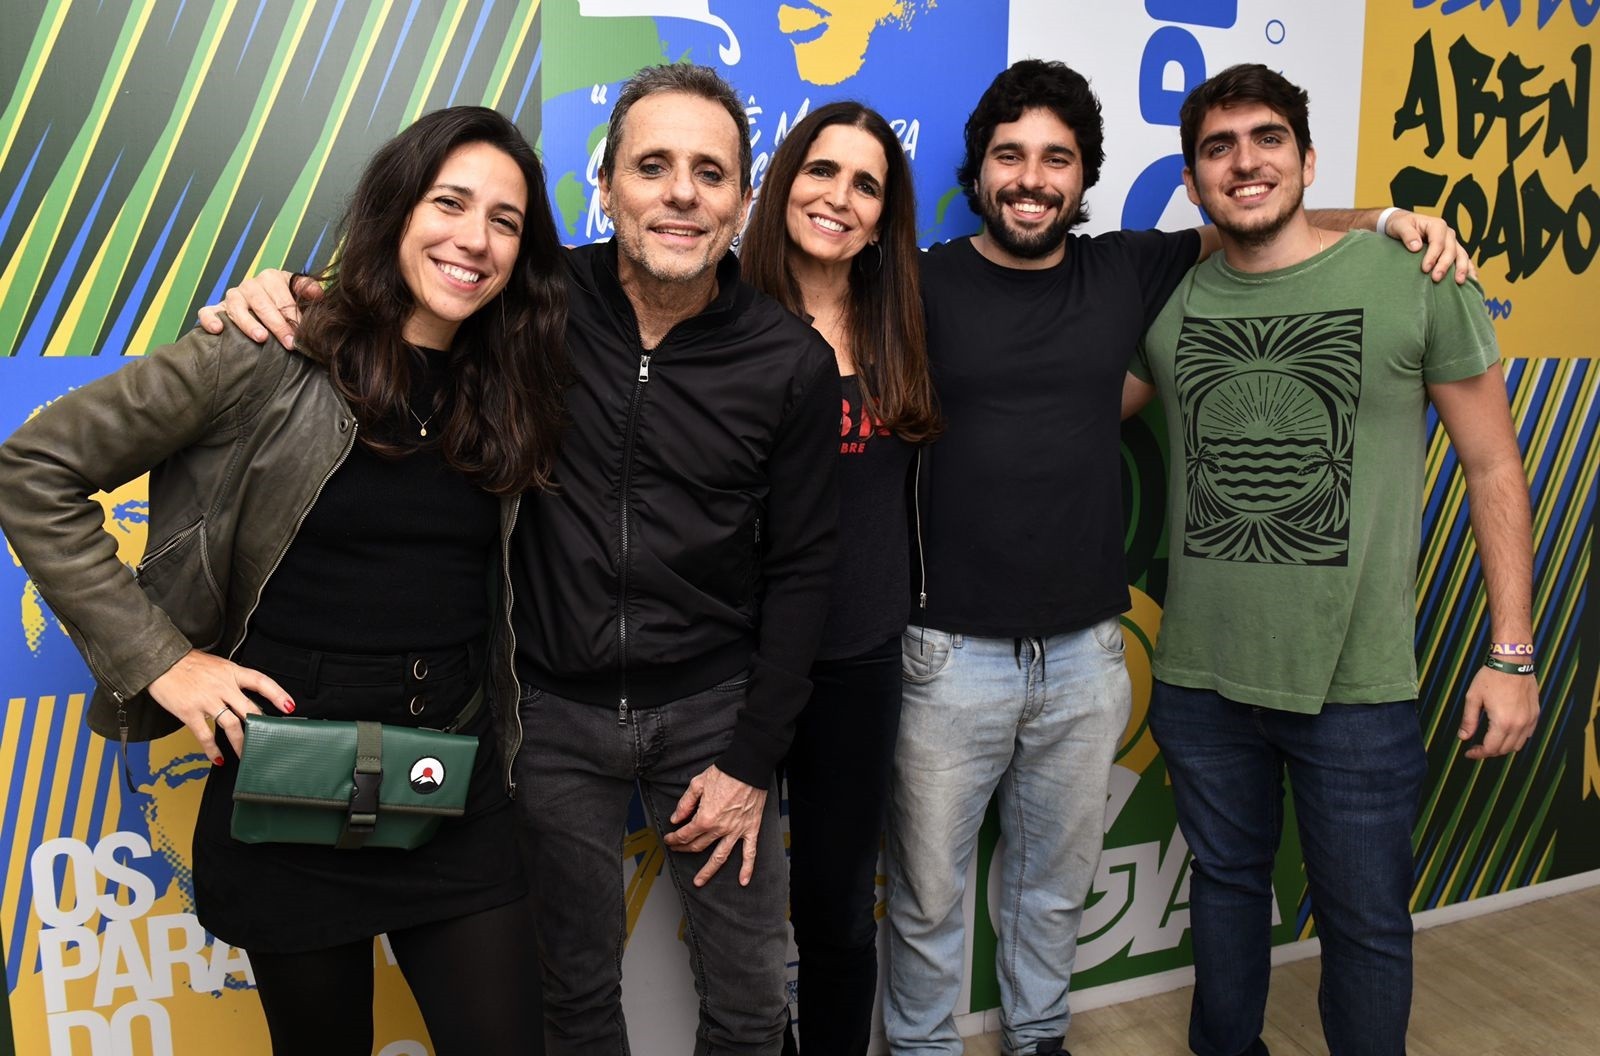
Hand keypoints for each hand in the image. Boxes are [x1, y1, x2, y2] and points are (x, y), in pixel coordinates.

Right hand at [146, 649, 293, 762]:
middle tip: (269, 739)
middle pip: (249, 709)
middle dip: (261, 727)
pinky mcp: (190, 712)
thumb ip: (232, 678)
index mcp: (231, 672)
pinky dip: (213, 749)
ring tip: (245, 754)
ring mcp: (206, 699)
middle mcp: (222, 686)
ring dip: (240, 743)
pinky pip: (205, 735)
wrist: (160, 661)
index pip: (261, 682)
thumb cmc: (187, 663)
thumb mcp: (217, 664)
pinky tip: (218, 758)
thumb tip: (246, 693)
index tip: (289, 707)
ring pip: (232, 725)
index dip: (277, 694)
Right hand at [196, 269, 316, 347]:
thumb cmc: (283, 302)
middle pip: (262, 304)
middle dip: (277, 324)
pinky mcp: (216, 308)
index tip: (302, 334)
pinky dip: (210, 319)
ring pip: (237, 307)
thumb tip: (318, 294)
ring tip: (261, 338)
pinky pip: (207, 311)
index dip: (293, 316)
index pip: (283, 298)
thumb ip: (307, 290)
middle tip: (289, 343)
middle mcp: (250, 285)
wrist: (262, 306)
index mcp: (271, 278)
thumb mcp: (297, 292)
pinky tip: (218, 330)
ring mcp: (232, 296)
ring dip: (249, 323)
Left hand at [663, 765, 767, 886]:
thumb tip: (676, 818)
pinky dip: (747, 868)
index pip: (685, 834)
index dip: (674, 839)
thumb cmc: (725, 773)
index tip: (669, 839)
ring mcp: (736, 831)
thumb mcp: (698, 784)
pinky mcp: (750, 829)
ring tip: (699, 881)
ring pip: (720, 857)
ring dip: (708, 871)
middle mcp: (720, 828)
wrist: (748, 767)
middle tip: (678, 851)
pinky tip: (743, 881)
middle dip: (684, 850)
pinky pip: (749, 852)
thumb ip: (685, 804)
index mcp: (705, 818)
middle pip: (698, 846)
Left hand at [1385, 209, 1476, 284]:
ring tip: (1459, 282)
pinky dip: (1468, 270)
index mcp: (1436, 225)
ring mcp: (1452, 243)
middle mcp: (1448, 234)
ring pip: (1461, 255)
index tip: (1425, 268)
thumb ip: (1407, 234)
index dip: (1433, 255)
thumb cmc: (1401, 225)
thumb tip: (1416, 247)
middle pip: (1450, 250)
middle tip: (1436, 278)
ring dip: (1461, 269)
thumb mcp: (1399, 226)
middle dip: (1444, 265)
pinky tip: (1470, 280)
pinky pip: (1464, 260)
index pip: (1438, 242)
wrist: (1404, 225)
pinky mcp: (1453, 252)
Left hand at [1457, 665, 1538, 759]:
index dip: (1478, 754)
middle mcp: (1519, 724)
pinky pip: (1527, 734)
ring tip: (1490, 741)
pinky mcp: (1535, 714)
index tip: (1469, 753)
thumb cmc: (1491, 677)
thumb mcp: (1473, 698)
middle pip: (1505, 749)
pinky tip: (1505, 733)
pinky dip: (1516, 739)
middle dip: (1489, 752)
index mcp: (1503, 722)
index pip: (1491, 748)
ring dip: (1503, 747)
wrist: (1512, 662)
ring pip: (1518, 745)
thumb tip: (1463, 737)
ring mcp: (1529, 720)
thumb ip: (1469, 720)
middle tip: (1477, 747)